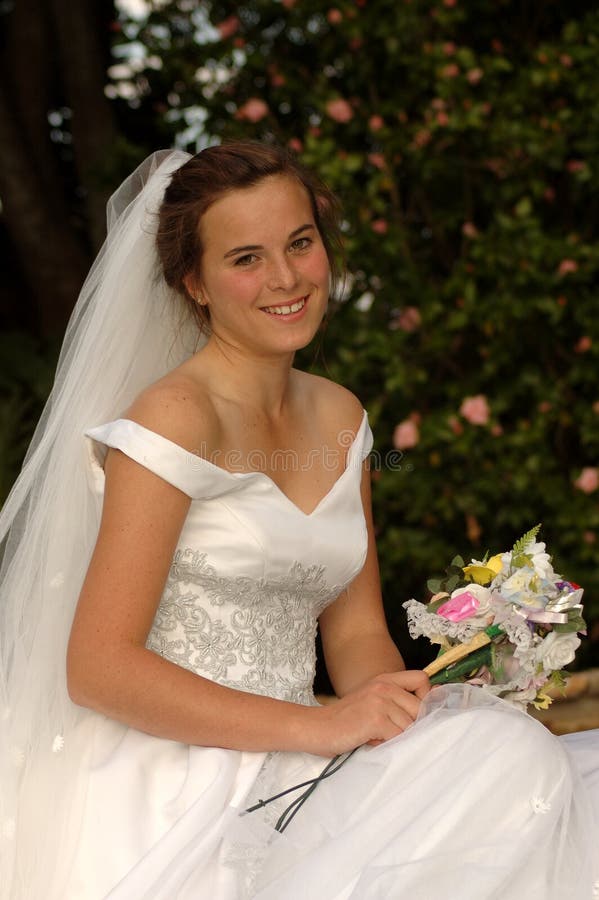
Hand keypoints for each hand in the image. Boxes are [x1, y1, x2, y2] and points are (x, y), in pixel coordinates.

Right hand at [309, 670, 430, 756]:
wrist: (317, 728)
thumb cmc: (346, 721)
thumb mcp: (373, 702)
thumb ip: (397, 702)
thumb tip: (432, 708)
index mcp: (385, 679)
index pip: (422, 680)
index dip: (425, 699)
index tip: (415, 715)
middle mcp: (385, 686)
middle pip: (421, 708)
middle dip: (410, 726)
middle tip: (388, 731)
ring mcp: (380, 700)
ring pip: (410, 726)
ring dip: (397, 738)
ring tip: (377, 736)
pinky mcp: (376, 718)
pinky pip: (399, 737)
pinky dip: (388, 744)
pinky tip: (372, 740)